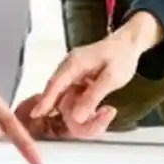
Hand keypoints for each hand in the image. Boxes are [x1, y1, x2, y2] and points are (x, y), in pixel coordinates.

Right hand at [31, 12, 163, 125]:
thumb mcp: (111, 78)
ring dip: (83, 112)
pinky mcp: (77, 81)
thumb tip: (77, 117)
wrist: (129, 44)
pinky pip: (75, 98)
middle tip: (99, 119)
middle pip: (60, 97)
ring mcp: (72, 75)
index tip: (35, 114)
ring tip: (106, 113)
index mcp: (74, 64)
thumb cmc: (121, 57)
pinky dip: (85, 108)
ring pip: (68, 100)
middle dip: (75, 114)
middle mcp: (68, 69)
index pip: (55, 84)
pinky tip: (101, 112)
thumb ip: (93, 97)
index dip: (45, 101)